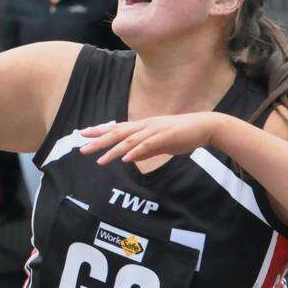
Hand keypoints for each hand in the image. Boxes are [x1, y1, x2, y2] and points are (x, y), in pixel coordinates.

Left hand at [79, 112, 224, 165]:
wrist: (205, 127)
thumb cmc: (182, 135)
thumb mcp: (159, 144)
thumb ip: (144, 151)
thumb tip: (128, 158)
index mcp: (143, 126)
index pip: (117, 128)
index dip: (99, 131)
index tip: (83, 134)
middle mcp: (145, 125)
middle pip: (117, 133)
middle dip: (99, 141)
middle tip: (82, 149)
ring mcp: (154, 130)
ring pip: (129, 140)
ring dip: (113, 151)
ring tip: (100, 161)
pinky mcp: (165, 136)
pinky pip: (147, 145)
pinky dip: (135, 152)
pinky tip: (125, 159)